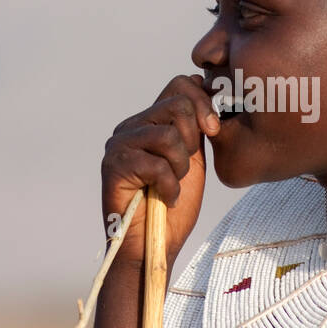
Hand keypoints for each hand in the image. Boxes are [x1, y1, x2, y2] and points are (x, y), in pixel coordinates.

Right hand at [100, 73, 221, 262]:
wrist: (153, 245)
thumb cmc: (173, 205)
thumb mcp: (192, 157)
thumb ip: (195, 124)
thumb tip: (202, 82)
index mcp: (150, 121)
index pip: (180, 84)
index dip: (203, 104)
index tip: (213, 131)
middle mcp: (131, 127)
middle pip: (178, 103)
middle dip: (192, 140)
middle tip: (183, 168)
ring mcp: (118, 144)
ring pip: (170, 135)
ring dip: (179, 168)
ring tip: (170, 185)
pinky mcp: (113, 166)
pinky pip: (157, 164)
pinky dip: (169, 187)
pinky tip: (162, 198)